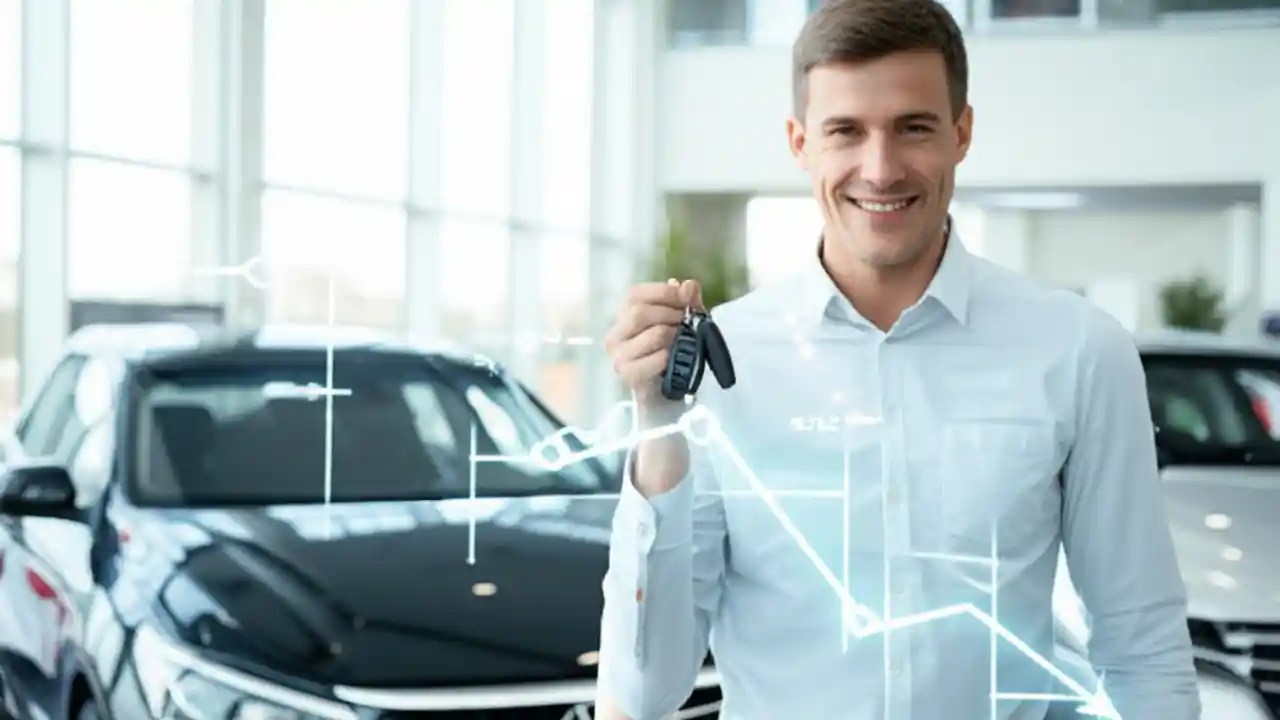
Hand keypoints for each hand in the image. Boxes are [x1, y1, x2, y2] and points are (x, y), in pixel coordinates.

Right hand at [604, 278, 703, 417]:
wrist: (665, 391)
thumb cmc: (671, 351)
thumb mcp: (682, 321)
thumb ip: (686, 301)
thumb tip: (688, 285)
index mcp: (623, 315)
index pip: (634, 294)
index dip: (663, 293)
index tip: (686, 298)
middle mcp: (614, 334)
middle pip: (640, 313)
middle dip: (671, 315)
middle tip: (688, 323)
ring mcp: (618, 355)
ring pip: (653, 334)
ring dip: (675, 336)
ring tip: (684, 340)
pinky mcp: (628, 374)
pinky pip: (657, 358)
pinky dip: (671, 356)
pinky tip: (674, 359)